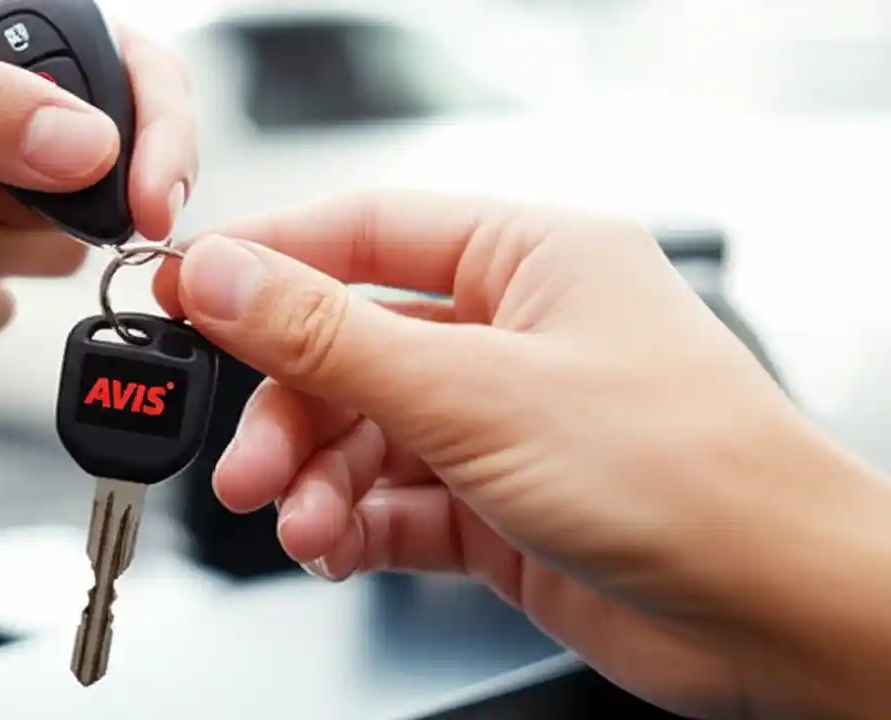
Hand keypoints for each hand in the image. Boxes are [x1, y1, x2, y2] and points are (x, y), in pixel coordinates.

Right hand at [153, 192, 890, 717]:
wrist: (776, 614)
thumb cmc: (686, 475)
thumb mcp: (475, 393)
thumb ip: (334, 339)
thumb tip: (227, 275)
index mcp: (528, 261)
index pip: (366, 234)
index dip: (269, 259)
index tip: (188, 290)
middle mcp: (513, 335)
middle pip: (351, 350)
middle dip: (290, 412)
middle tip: (244, 463)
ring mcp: (503, 425)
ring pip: (366, 436)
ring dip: (318, 483)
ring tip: (299, 526)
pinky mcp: (496, 506)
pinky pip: (394, 503)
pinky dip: (354, 528)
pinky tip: (335, 549)